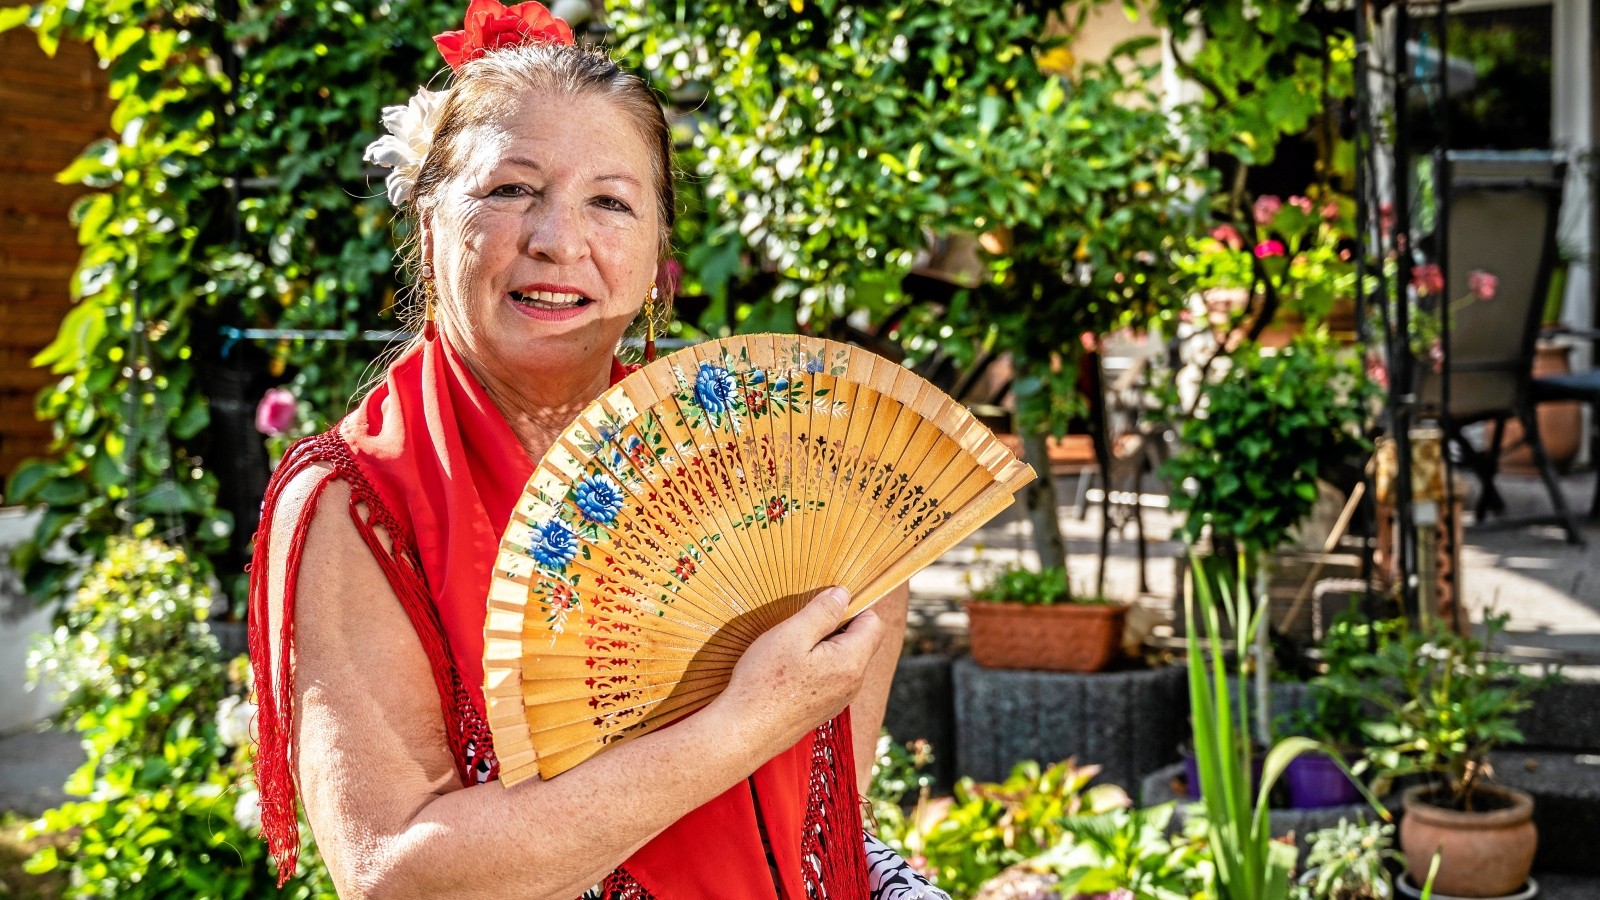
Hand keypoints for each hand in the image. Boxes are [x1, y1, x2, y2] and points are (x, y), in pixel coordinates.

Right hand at [714, 587, 885, 754]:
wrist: (745, 732)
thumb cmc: (764, 682)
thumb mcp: (792, 635)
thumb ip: (823, 611)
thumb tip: (843, 594)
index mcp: (852, 662)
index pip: (874, 623)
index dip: (853, 607)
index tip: (823, 605)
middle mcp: (853, 684)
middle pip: (860, 641)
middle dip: (836, 627)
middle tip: (801, 627)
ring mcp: (840, 700)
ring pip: (844, 659)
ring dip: (824, 647)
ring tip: (791, 649)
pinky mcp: (824, 709)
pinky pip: (831, 678)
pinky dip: (816, 666)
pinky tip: (789, 670)